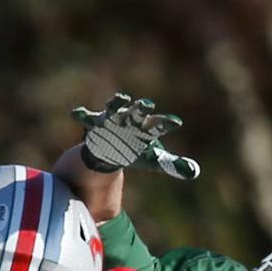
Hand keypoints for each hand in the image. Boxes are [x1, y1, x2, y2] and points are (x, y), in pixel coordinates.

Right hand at [71, 93, 200, 179]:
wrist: (112, 147)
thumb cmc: (135, 149)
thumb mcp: (153, 159)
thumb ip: (173, 164)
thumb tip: (195, 172)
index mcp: (146, 127)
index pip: (159, 125)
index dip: (166, 124)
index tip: (176, 122)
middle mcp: (130, 119)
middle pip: (138, 111)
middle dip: (141, 107)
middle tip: (147, 104)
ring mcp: (112, 118)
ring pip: (114, 108)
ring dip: (116, 103)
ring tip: (120, 98)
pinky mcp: (94, 123)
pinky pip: (86, 118)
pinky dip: (81, 114)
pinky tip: (76, 112)